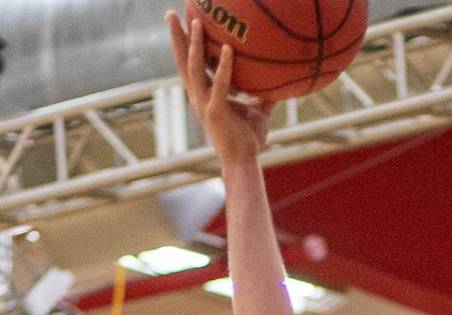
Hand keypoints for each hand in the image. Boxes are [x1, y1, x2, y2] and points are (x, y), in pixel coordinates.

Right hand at [167, 12, 273, 163]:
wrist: (244, 162)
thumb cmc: (249, 139)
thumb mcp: (258, 111)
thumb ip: (263, 95)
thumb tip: (280, 82)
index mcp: (204, 94)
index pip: (190, 63)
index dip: (184, 43)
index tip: (182, 21)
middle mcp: (198, 96)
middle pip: (182, 60)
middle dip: (176, 36)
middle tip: (172, 12)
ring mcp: (204, 103)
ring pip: (193, 68)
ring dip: (193, 43)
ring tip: (195, 20)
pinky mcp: (216, 111)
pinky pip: (220, 83)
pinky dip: (224, 65)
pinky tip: (229, 46)